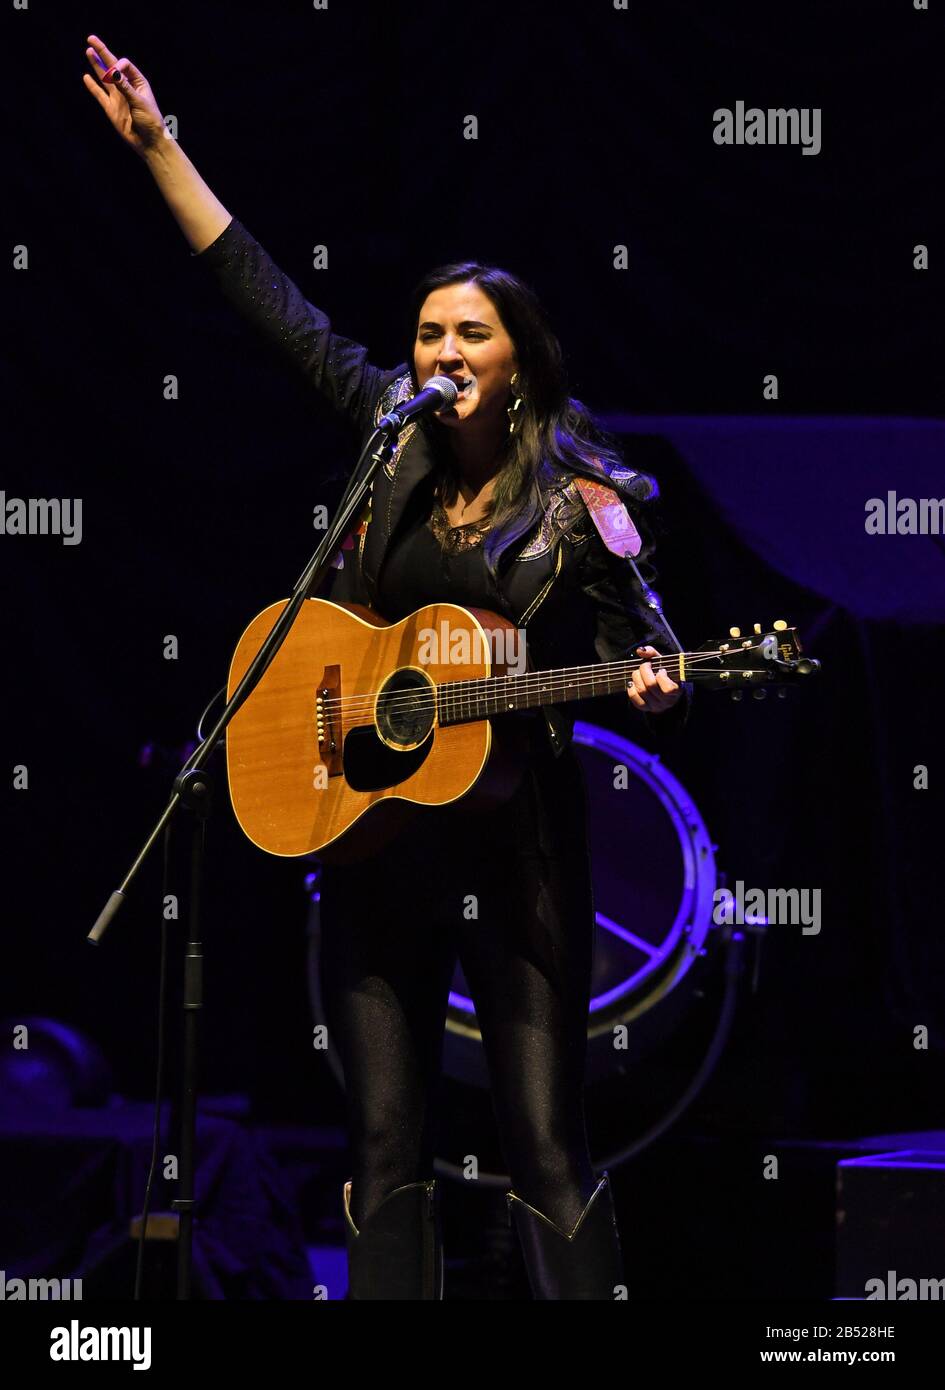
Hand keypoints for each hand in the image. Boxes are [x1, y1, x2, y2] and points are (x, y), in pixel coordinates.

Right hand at [83, 35, 167, 159]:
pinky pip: (99, 95)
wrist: (149, 142)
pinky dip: (93, 87)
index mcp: (138, 83)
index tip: (114, 72)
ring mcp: (118, 98)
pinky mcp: (111, 109)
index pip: (124, 66)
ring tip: (88, 51)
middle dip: (102, 52)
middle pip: (112, 66)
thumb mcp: (140, 102)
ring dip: (96, 65)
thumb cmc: (151, 121)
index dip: (117, 65)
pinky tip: (86, 77)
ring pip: (104, 78)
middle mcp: (126, 87)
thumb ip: (125, 87)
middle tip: (91, 39)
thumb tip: (113, 72)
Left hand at [627, 646, 680, 712]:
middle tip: (645, 665)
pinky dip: (631, 690)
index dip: (661, 677)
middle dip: (644, 671)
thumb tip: (640, 650)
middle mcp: (667, 701)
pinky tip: (633, 683)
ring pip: (642, 691)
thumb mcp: (663, 662)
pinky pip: (636, 700)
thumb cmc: (665, 674)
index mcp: (676, 690)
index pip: (668, 688)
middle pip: (651, 685)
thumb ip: (652, 654)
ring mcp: (656, 705)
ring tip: (638, 673)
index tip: (661, 669)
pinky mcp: (646, 708)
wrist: (665, 689)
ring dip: (636, 678)